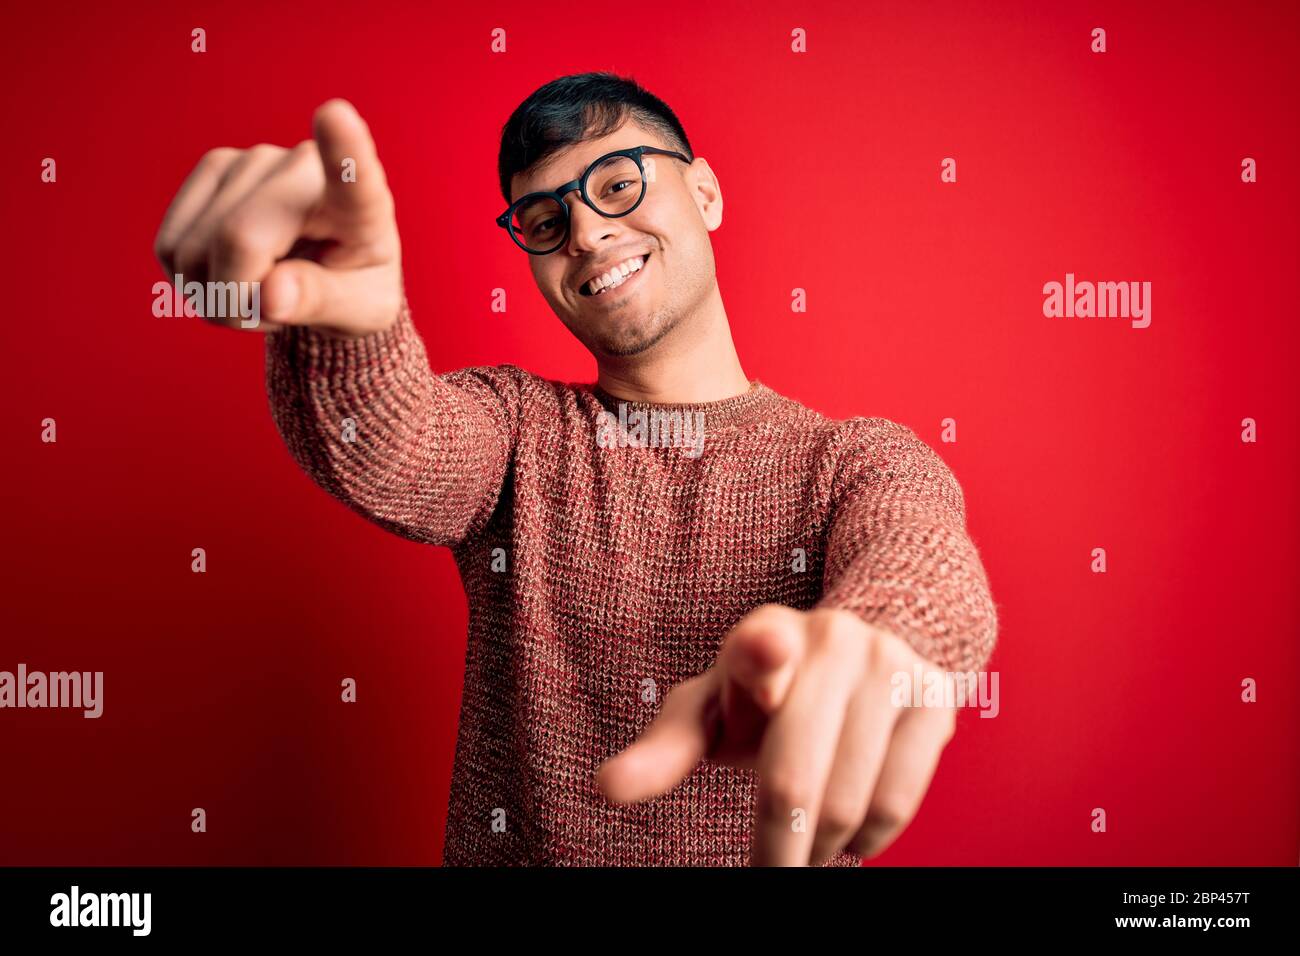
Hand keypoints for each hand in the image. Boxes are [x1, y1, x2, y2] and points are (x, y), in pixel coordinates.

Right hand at [153, 99, 402, 335]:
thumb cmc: (354, 286)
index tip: (336, 116)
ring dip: (216, 297)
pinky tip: (231, 274)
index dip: (343, 149)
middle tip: (275, 315)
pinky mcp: (212, 167)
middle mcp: (303, 168)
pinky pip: (171, 248)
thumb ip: (321, 302)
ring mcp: (252, 160)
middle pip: (236, 240)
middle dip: (238, 302)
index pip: (352, 177)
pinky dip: (192, 281)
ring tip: (261, 292)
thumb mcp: (359, 310)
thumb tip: (270, 295)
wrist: (332, 271)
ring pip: (193, 250)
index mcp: (362, 206)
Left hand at [597, 604, 956, 865]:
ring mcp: (889, 666)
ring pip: (847, 803)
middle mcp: (832, 638)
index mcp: (764, 632)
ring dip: (821, 848)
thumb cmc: (764, 695)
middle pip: (794, 778)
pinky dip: (867, 838)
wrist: (861, 651)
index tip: (768, 659)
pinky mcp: (934, 700)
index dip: (764, 656)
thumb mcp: (711, 711)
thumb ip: (663, 749)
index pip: (761, 648)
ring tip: (805, 846)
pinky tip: (849, 831)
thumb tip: (606, 786)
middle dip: (775, 850)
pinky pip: (895, 803)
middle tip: (767, 877)